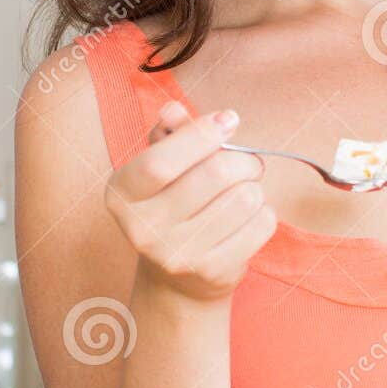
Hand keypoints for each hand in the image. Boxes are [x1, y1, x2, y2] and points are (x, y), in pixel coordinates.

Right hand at [104, 101, 275, 302]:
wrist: (176, 276)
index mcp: (122, 193)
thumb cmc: (172, 202)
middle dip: (242, 159)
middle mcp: (142, 228)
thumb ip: (169, 133)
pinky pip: (261, 225)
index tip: (229, 119)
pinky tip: (247, 217)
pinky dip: (264, 213)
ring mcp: (177, 254)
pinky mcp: (211, 272)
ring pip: (244, 198)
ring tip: (241, 192)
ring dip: (254, 187)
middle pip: (214, 174)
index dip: (201, 134)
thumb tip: (174, 111)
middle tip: (246, 163)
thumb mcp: (161, 164)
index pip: (161, 161)